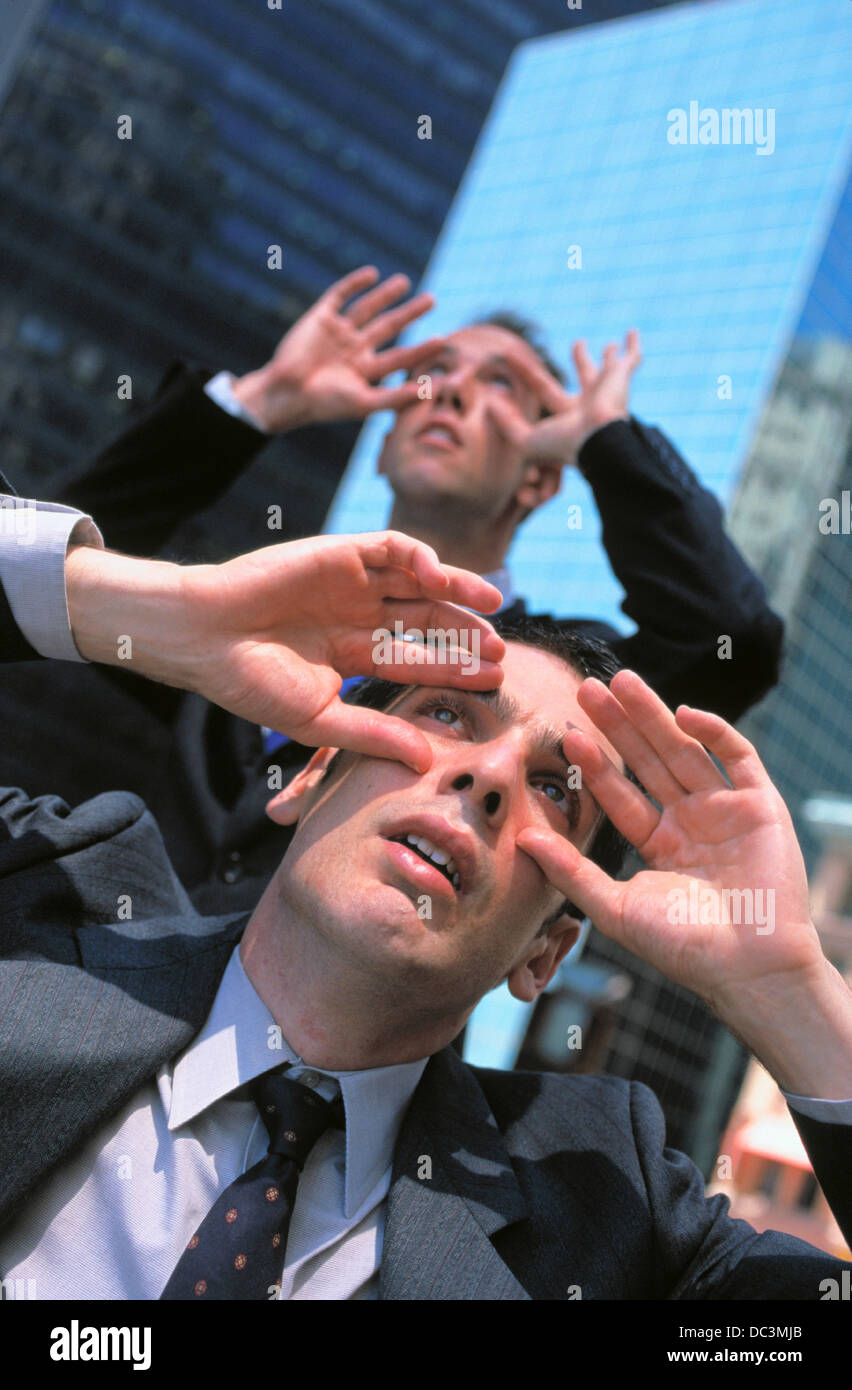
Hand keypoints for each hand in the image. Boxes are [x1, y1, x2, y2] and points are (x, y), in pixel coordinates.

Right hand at [66, 532, 504, 771]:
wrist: (203, 637)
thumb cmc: (249, 682)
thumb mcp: (318, 718)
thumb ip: (372, 734)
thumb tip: (427, 760)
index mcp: (352, 655)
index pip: (416, 659)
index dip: (454, 668)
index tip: (493, 680)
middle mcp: (357, 615)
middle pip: (425, 620)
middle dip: (463, 633)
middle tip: (499, 650)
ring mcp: (350, 582)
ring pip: (418, 581)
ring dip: (456, 590)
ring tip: (491, 605)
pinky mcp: (340, 552)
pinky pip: (392, 548)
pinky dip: (421, 557)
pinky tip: (441, 577)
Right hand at [231, 267, 444, 430]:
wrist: (287, 392)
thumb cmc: (325, 404)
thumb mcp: (365, 403)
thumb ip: (398, 397)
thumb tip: (431, 390)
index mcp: (365, 371)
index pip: (399, 356)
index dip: (420, 349)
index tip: (442, 339)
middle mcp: (354, 349)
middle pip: (388, 327)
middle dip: (409, 314)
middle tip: (432, 299)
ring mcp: (338, 332)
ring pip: (367, 308)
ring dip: (386, 294)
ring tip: (405, 282)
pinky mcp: (320, 318)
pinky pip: (340, 295)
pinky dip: (355, 284)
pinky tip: (372, 274)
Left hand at [487, 330, 641, 467]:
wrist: (598, 441)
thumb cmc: (563, 444)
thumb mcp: (525, 440)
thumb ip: (506, 424)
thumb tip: (489, 405)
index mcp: (570, 416)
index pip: (547, 390)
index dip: (530, 375)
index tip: (518, 360)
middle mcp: (592, 402)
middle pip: (584, 375)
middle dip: (581, 360)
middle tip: (578, 343)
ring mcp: (609, 390)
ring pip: (609, 368)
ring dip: (609, 356)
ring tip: (608, 345)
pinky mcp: (622, 377)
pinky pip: (631, 358)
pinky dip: (633, 346)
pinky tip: (632, 332)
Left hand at [517, 671, 851, 1095]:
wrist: (748, 967)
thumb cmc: (683, 947)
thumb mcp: (614, 907)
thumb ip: (570, 871)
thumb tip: (521, 838)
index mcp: (660, 844)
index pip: (620, 794)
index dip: (594, 765)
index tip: (566, 735)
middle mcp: (691, 822)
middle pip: (648, 761)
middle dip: (619, 724)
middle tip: (586, 686)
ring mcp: (726, 811)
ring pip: (684, 749)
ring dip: (654, 714)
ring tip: (622, 680)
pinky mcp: (761, 805)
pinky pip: (737, 757)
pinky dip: (714, 732)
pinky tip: (683, 713)